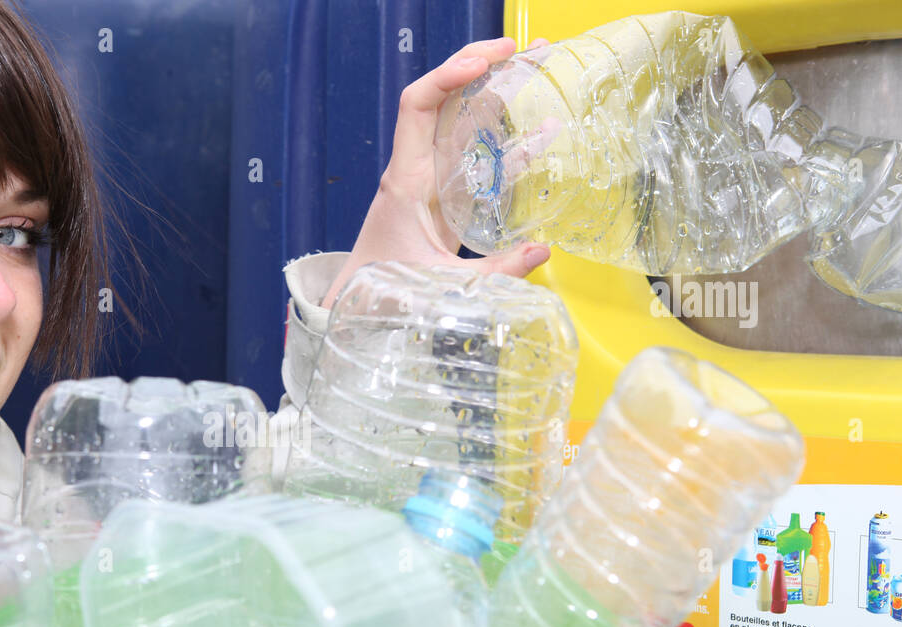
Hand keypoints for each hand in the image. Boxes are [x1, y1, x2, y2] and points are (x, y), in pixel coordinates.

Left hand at [322, 37, 550, 307]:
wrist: (359, 302)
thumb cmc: (386, 290)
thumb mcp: (441, 286)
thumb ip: (493, 272)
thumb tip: (543, 251)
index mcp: (406, 180)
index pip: (418, 107)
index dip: (449, 75)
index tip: (486, 62)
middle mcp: (416, 169)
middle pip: (443, 100)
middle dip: (480, 66)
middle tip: (524, 50)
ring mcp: (430, 179)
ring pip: (461, 122)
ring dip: (495, 93)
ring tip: (536, 67)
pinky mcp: (443, 195)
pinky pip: (474, 157)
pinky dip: (505, 141)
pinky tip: (540, 133)